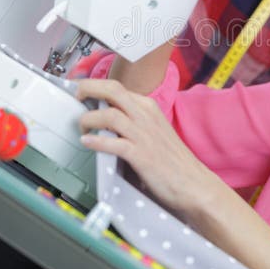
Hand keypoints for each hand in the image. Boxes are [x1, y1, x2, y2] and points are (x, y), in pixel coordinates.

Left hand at [77, 79, 219, 214]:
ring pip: (110, 114)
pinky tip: (87, 142)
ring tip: (82, 128)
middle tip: (77, 98)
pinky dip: (96, 141)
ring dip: (89, 119)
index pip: (117, 87)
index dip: (95, 86)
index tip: (81, 92)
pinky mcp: (141, 155)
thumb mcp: (153, 131)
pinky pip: (114, 143)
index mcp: (149, 107)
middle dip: (88, 89)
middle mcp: (146, 116)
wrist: (192, 182)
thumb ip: (132, 122)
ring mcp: (144, 135)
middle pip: (112, 90)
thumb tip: (103, 119)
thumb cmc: (172, 160)